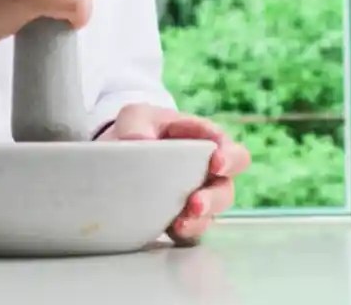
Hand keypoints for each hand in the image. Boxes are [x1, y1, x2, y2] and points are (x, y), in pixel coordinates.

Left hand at [97, 103, 250, 244]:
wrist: (121, 158)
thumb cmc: (140, 130)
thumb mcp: (135, 117)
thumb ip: (136, 122)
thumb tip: (138, 140)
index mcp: (206, 143)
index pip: (229, 150)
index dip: (229, 157)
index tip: (216, 162)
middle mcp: (209, 174)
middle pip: (226, 188)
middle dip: (214, 198)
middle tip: (196, 202)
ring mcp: (198, 199)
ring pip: (211, 215)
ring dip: (199, 220)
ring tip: (180, 223)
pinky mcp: (183, 220)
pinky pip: (192, 233)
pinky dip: (184, 233)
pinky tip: (171, 231)